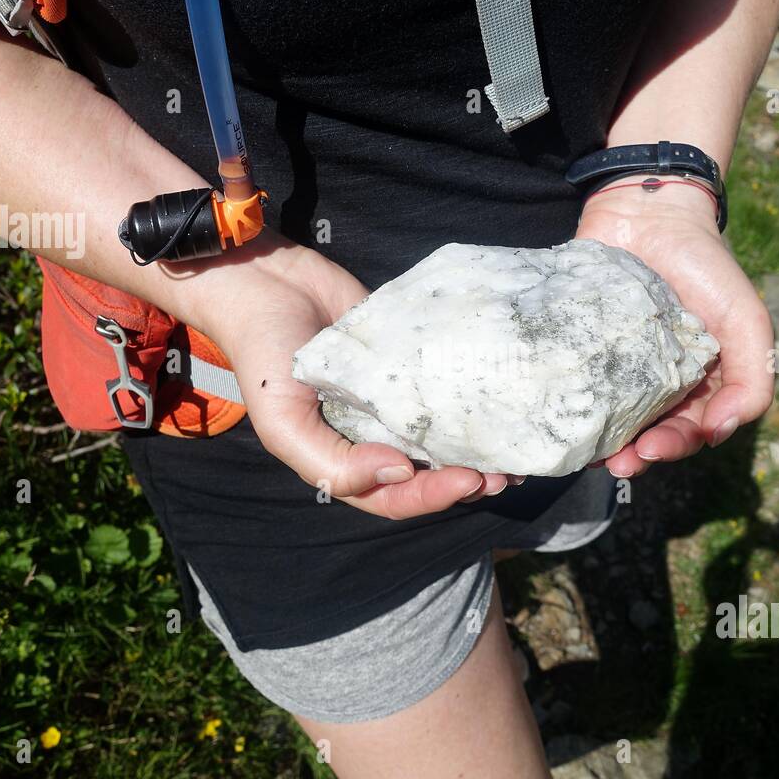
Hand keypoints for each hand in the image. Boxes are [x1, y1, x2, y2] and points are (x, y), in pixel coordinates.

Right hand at [180, 232, 514, 517]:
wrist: (267, 282)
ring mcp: (392, 399)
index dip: (431, 497)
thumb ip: (334, 463)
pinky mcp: (408, 362)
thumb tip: (401, 474)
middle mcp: (371, 436)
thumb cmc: (265, 357)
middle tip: (503, 473)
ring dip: (476, 451)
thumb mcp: (283, 423)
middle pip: (426, 475)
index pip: (393, 496)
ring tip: (513, 455)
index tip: (468, 479)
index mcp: (341, 459)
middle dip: (465, 481)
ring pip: (441, 438)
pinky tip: (499, 403)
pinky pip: (443, 389)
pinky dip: (470, 402)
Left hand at [575, 178, 774, 477]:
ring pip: (613, 419)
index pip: (690, 429)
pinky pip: (576, 385)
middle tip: (621, 464)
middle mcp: (660, 382)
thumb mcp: (746, 320)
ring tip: (594, 456)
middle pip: (650, 433)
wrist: (650, 211)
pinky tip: (564, 421)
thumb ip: (754, 377)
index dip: (675, 445)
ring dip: (605, 445)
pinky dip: (572, 408)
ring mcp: (620, 367)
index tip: (654, 448)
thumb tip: (722, 431)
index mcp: (700, 382)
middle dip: (638, 455)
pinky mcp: (585, 348)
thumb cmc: (706, 266)